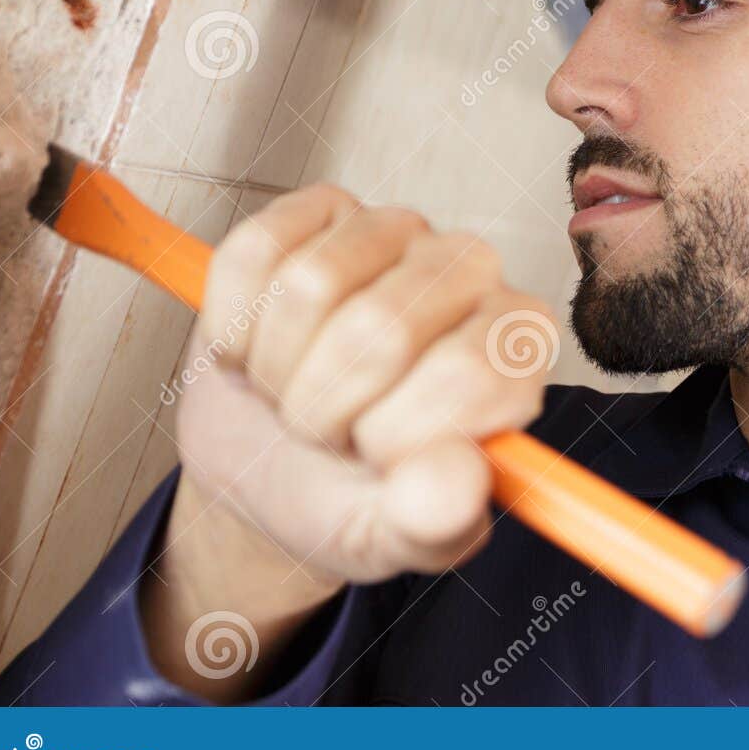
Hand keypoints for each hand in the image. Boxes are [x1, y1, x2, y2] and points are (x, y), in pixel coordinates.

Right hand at [142, 184, 553, 696]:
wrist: (269, 473)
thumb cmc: (353, 497)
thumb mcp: (399, 538)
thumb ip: (439, 521)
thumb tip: (459, 476)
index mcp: (514, 348)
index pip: (468, 372)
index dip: (398, 433)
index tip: (381, 460)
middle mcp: (471, 272)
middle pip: (380, 328)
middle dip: (326, 408)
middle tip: (330, 433)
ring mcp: (395, 230)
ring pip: (308, 284)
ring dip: (279, 367)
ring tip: (297, 392)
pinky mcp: (320, 211)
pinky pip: (254, 253)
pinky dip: (234, 323)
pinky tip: (259, 347)